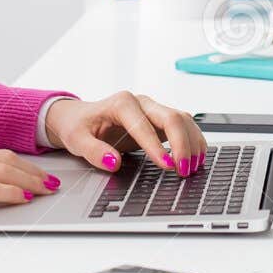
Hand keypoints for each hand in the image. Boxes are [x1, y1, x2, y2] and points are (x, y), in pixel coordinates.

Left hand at [44, 92, 206, 176]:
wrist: (80, 117)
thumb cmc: (79, 126)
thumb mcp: (76, 140)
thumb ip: (94, 151)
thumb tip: (114, 162)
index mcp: (122, 104)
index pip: (144, 125)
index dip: (156, 147)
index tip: (166, 166)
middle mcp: (142, 103)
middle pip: (172, 117)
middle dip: (182, 144)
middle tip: (183, 170)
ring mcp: (154, 109)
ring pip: (183, 120)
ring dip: (192, 143)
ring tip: (192, 167)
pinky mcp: (160, 120)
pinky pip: (184, 126)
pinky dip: (193, 141)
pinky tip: (195, 158)